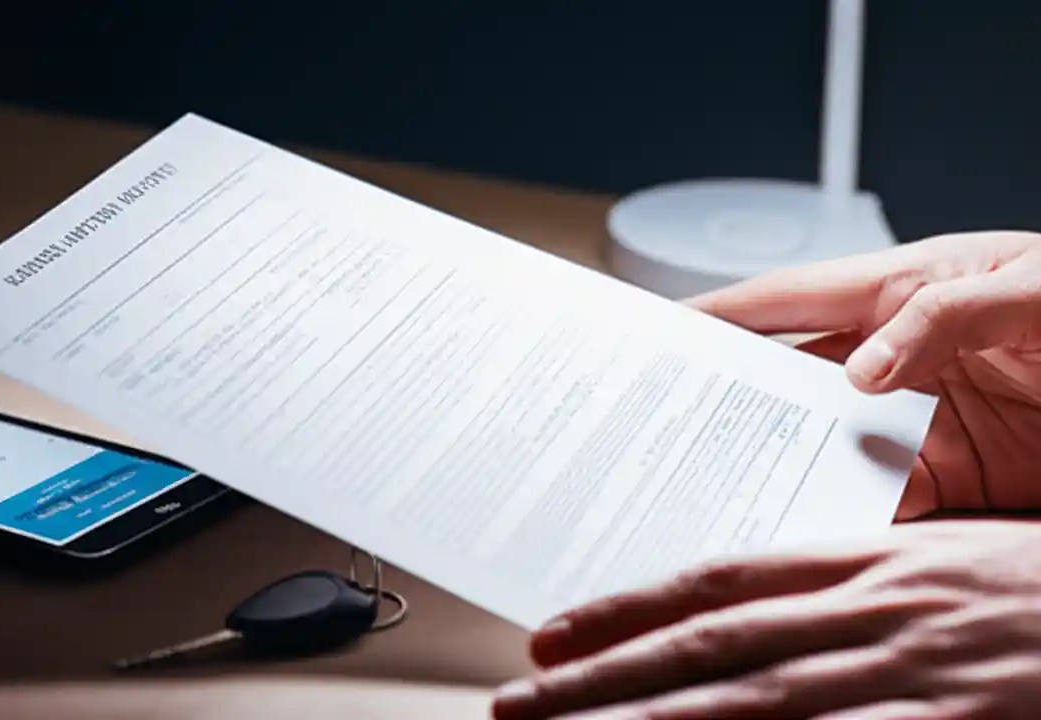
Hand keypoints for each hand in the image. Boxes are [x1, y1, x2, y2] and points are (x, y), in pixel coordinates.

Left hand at [494, 521, 1040, 719]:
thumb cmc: (1039, 591)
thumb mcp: (939, 565)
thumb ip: (844, 588)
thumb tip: (748, 611)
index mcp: (865, 561)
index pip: (715, 579)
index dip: (623, 607)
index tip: (552, 635)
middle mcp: (871, 611)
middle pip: (708, 644)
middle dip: (603, 676)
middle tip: (521, 700)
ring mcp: (907, 673)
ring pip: (750, 703)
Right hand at [688, 231, 1040, 518]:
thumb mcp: (1030, 291)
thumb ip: (946, 317)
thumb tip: (863, 371)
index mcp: (904, 290)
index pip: (793, 299)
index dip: (724, 312)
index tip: (665, 329)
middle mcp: (898, 352)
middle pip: (794, 375)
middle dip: (736, 395)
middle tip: (679, 421)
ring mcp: (922, 414)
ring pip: (828, 440)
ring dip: (788, 461)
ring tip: (738, 483)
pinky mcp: (954, 470)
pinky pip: (886, 495)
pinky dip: (852, 510)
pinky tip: (822, 518)